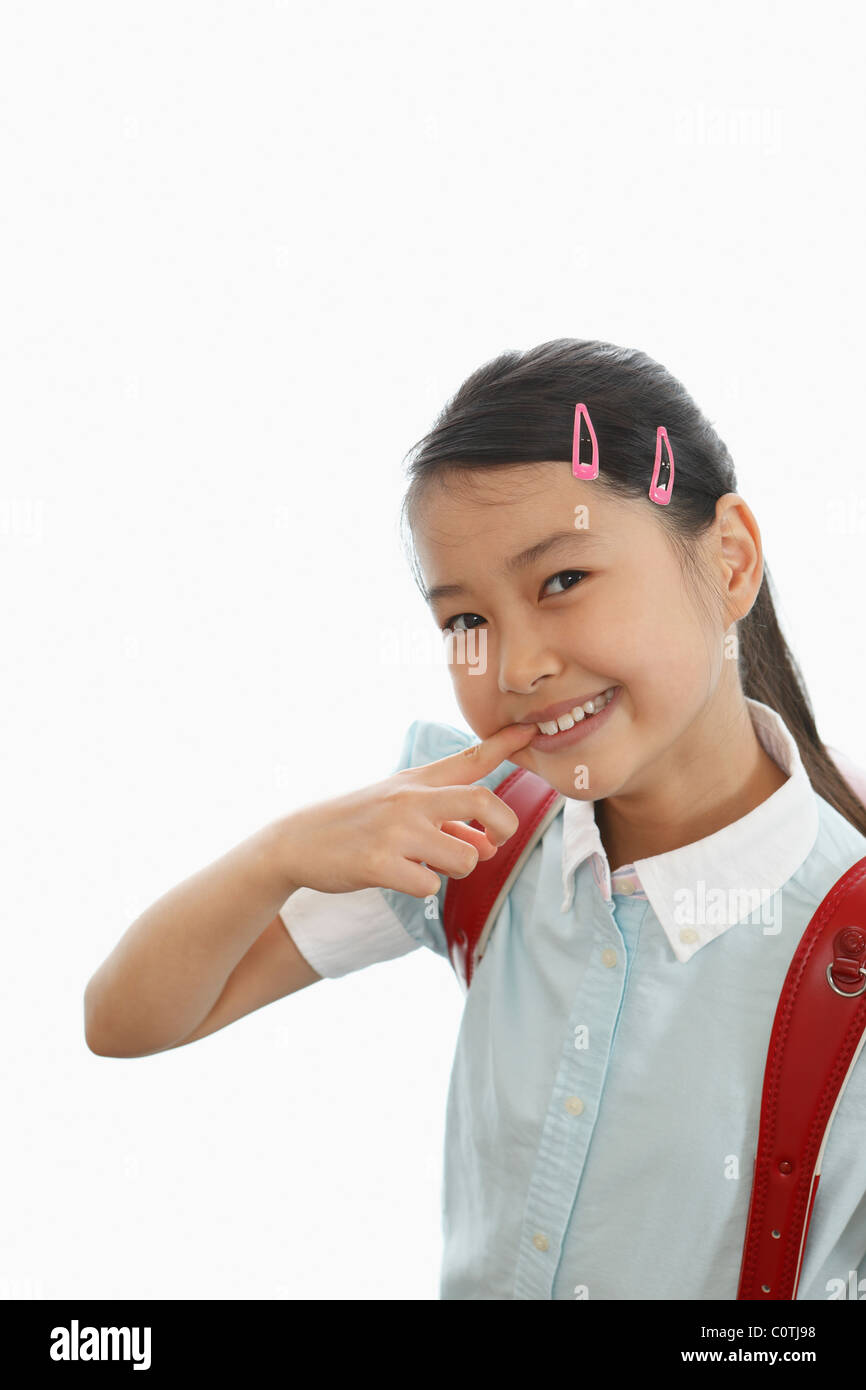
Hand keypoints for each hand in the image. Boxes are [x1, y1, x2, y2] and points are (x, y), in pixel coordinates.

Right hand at [277, 721, 537, 897]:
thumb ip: (449, 822)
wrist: (297, 841)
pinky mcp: (379, 863)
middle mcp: (410, 799)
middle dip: (504, 826)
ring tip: (431, 864)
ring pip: (465, 857)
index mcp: (417, 781)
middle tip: (495, 841)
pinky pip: (431, 885)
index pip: (470, 758)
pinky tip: (401, 877)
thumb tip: (488, 847)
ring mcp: (395, 830)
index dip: (505, 743)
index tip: (532, 729)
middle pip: (481, 801)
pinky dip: (425, 887)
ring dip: (460, 868)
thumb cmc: (357, 823)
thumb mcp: (400, 807)